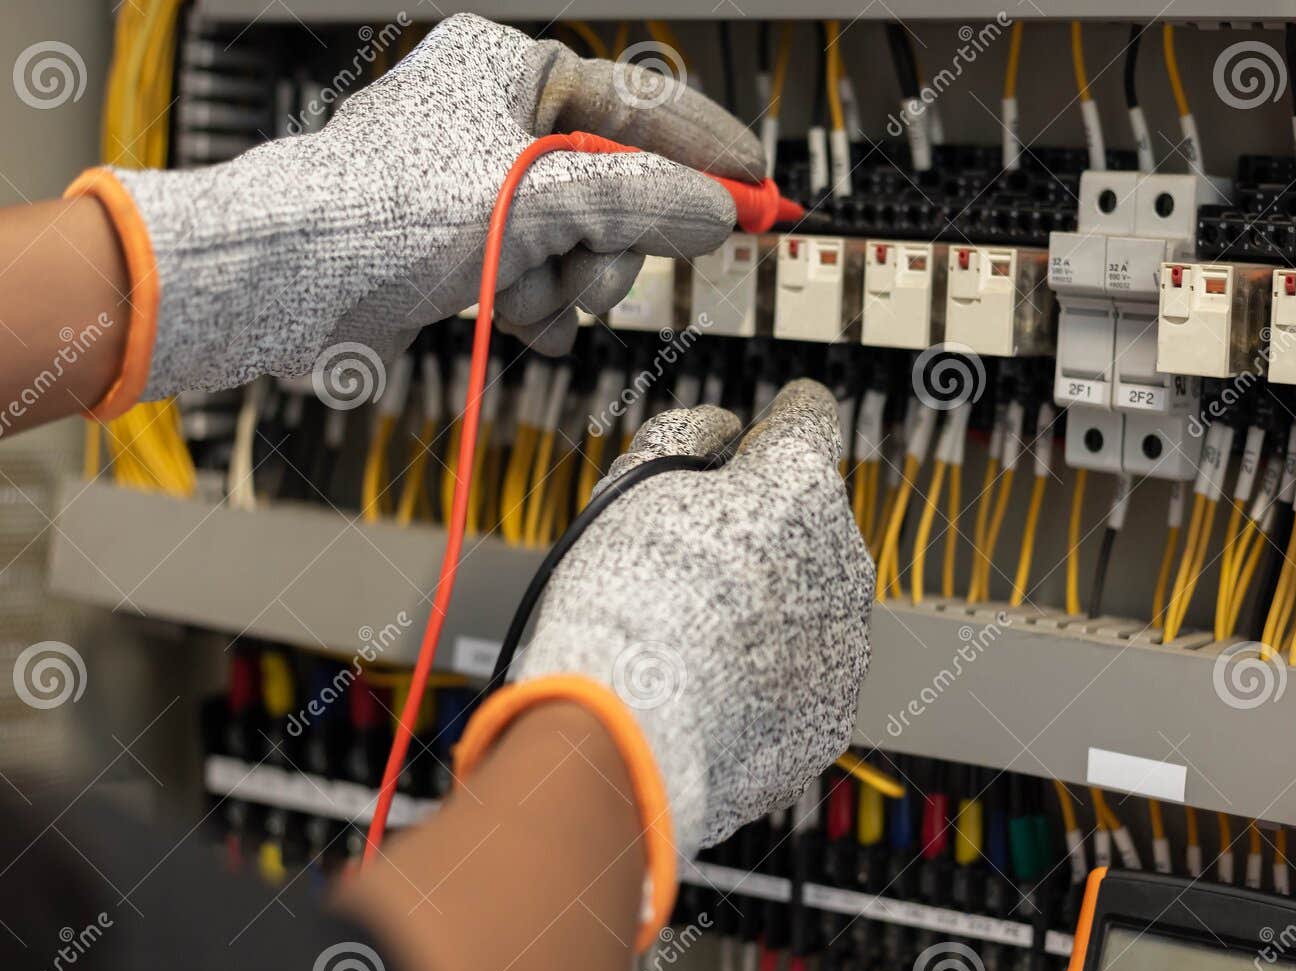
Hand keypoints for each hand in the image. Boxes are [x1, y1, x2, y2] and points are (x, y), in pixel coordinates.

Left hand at [74, 13, 761, 412]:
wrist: (284, 283)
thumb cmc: (385, 211)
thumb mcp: (542, 196)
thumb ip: (646, 201)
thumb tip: (716, 212)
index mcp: (510, 68)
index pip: (640, 104)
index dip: (705, 151)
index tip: (757, 188)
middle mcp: (494, 119)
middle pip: (615, 185)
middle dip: (613, 243)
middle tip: (604, 275)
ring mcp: (476, 186)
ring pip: (581, 240)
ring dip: (573, 283)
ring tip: (538, 299)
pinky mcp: (458, 247)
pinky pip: (539, 276)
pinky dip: (538, 307)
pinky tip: (519, 323)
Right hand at [510, 380, 873, 855]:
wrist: (625, 736)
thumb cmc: (624, 605)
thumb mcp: (636, 484)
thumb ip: (689, 438)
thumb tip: (723, 432)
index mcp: (799, 484)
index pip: (809, 418)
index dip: (782, 419)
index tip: (772, 428)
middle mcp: (844, 558)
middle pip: (809, 523)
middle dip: (764, 531)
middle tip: (693, 562)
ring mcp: (844, 647)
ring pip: (811, 605)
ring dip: (767, 610)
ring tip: (691, 639)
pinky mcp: (829, 718)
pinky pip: (801, 684)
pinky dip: (765, 684)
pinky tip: (708, 692)